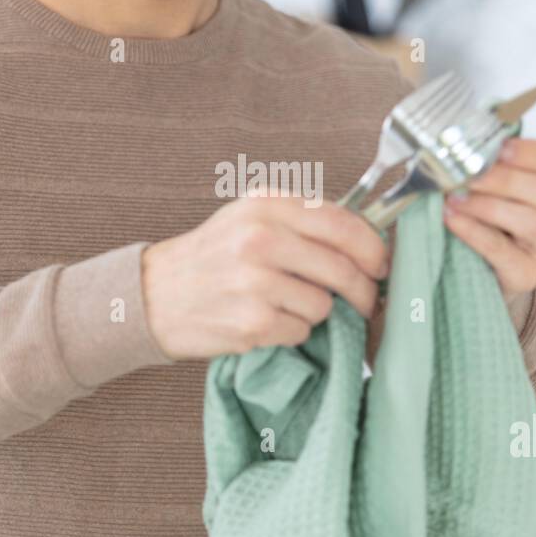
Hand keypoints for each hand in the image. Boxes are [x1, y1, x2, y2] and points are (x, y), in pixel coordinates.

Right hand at [141, 194, 389, 360]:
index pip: (343, 224)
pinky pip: (302, 330)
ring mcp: (256, 282)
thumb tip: (366, 242)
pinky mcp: (252, 322)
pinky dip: (292, 331)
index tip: (382, 265)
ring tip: (287, 305)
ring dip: (316, 312)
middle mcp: (261, 238)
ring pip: (325, 305)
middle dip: (363, 291)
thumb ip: (301, 221)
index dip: (374, 249)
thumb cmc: (211, 257)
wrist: (153, 295)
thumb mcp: (249, 218)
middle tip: (365, 301)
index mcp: (267, 206)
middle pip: (344, 269)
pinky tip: (267, 321)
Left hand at [441, 137, 535, 306]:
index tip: (499, 149)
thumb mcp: (503, 177)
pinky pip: (503, 251)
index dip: (534, 153)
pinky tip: (452, 218)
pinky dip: (473, 231)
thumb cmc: (497, 206)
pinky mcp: (528, 274)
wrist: (487, 260)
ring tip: (455, 196)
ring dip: (488, 206)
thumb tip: (470, 139)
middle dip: (504, 180)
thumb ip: (497, 158)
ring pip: (531, 223)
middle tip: (468, 173)